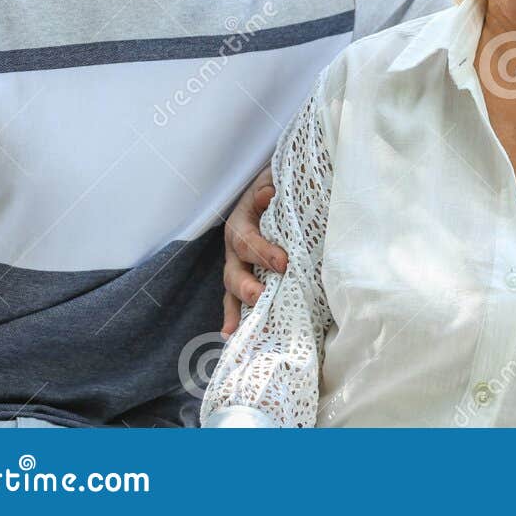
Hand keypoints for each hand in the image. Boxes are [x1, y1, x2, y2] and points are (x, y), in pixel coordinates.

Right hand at [221, 171, 285, 335]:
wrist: (276, 188)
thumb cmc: (276, 186)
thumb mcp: (271, 179)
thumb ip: (269, 185)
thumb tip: (267, 194)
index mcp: (241, 224)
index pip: (248, 241)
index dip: (262, 253)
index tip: (282, 264)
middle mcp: (235, 249)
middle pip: (234, 271)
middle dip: (246, 287)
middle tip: (259, 296)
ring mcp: (240, 266)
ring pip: (233, 290)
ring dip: (237, 309)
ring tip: (235, 330)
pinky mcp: (250, 277)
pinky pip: (240, 300)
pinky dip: (237, 317)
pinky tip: (234, 336)